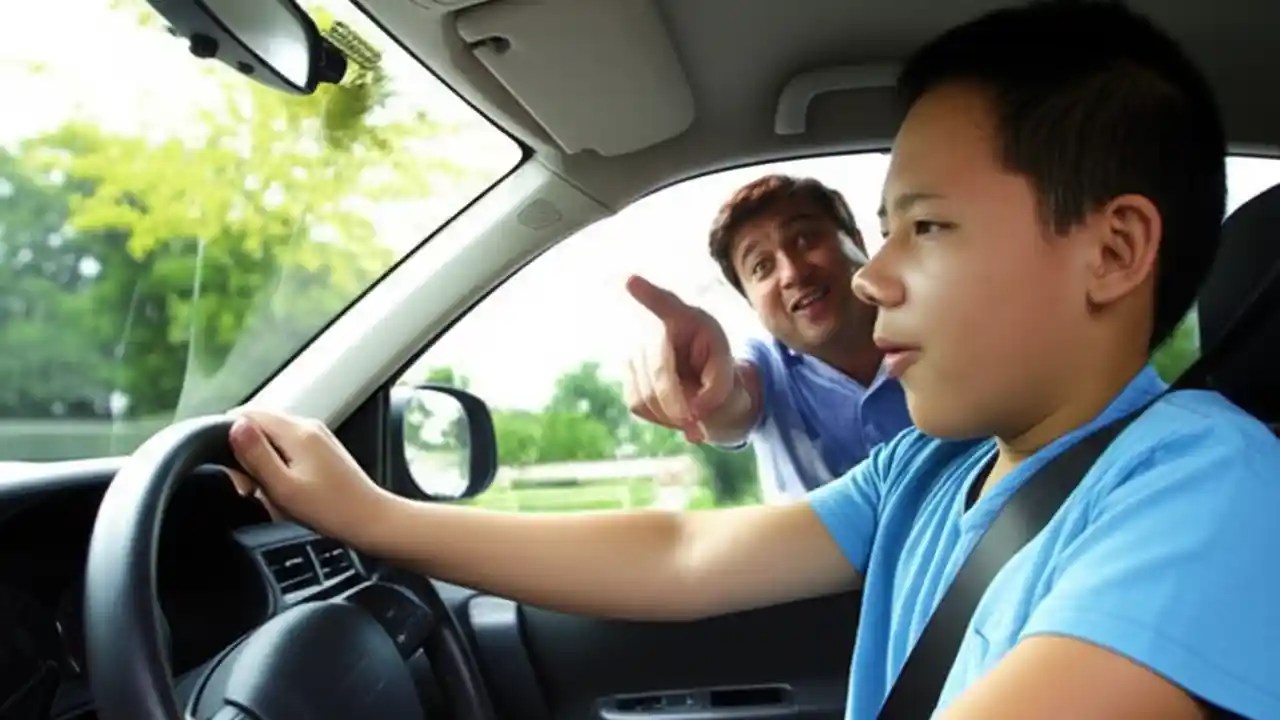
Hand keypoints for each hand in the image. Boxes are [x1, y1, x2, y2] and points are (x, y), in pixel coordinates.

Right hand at [224, 410, 393, 543]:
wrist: (371, 520)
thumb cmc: (330, 510)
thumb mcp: (284, 487)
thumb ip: (256, 455)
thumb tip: (235, 425)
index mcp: (297, 431)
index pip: (247, 414)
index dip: (228, 438)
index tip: (231, 468)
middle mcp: (308, 426)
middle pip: (259, 425)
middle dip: (245, 452)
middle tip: (249, 485)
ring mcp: (317, 437)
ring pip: (272, 438)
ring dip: (262, 462)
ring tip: (268, 491)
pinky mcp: (322, 450)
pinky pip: (287, 449)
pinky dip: (278, 466)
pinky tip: (285, 490)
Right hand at [624, 275, 735, 442]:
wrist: (708, 395)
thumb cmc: (723, 380)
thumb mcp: (735, 382)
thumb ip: (719, 392)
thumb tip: (692, 411)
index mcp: (691, 321)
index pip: (666, 304)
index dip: (648, 294)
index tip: (632, 282)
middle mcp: (660, 330)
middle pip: (659, 369)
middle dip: (677, 403)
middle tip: (696, 424)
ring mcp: (639, 352)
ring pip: (645, 393)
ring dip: (670, 415)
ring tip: (690, 415)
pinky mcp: (629, 375)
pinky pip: (637, 404)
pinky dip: (658, 418)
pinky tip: (673, 412)